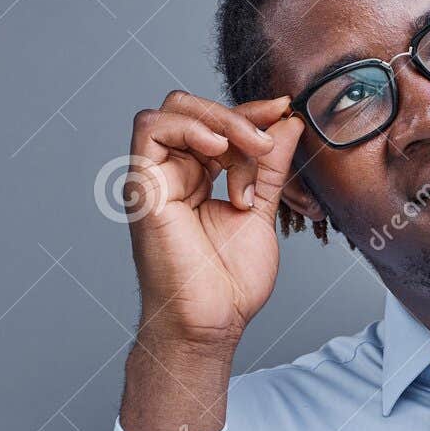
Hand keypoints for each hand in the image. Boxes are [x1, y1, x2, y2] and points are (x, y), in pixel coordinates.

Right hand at [124, 91, 304, 350]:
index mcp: (197, 178)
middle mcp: (172, 173)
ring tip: (252, 151)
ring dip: (220, 120)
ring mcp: (155, 178)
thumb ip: (269, 166)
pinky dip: (189, 127)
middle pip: (192, 109)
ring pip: (172, 110)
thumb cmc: (230, 282)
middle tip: (268, 142)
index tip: (284, 110)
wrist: (212, 322)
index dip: (250, 113)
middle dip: (237, 115)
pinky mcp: (143, 186)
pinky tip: (219, 150)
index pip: (217, 125)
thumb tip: (286, 122)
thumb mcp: (261, 209)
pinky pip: (152, 129)